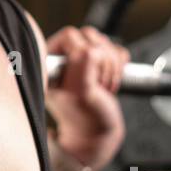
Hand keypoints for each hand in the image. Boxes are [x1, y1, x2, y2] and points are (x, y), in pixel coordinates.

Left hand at [45, 25, 129, 170]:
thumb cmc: (84, 119)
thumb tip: (90, 49)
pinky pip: (115, 50)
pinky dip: (120, 65)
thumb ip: (81, 67)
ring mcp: (82, 59)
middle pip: (90, 36)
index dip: (84, 52)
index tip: (86, 76)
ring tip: (105, 85)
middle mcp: (64, 58)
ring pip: (104, 41)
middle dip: (102, 61)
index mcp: (50, 62)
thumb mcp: (80, 93)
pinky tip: (111, 82)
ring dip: (112, 64)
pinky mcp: (100, 63)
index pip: (70, 35)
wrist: (98, 135)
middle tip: (99, 84)